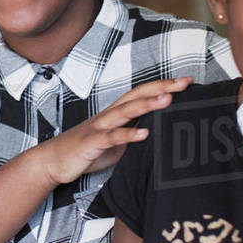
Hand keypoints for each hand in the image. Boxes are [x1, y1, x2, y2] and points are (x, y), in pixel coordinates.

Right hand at [37, 77, 192, 185]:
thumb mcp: (117, 142)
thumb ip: (135, 135)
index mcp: (116, 113)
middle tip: (185, 82)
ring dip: (147, 105)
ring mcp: (99, 126)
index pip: (142, 94)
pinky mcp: (91, 142)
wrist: (53, 161)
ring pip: (125, 111)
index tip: (188, 82)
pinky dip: (128, 134)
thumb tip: (162, 136)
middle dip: (162, 88)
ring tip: (168, 100)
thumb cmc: (87, 151)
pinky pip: (111, 137)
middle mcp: (109, 115)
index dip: (164, 86)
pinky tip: (144, 135)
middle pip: (137, 95)